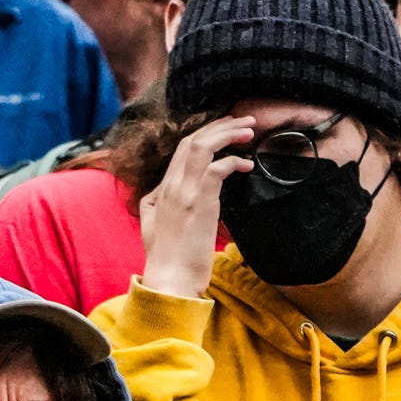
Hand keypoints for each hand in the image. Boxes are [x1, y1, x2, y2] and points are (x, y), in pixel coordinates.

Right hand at [137, 117, 253, 300]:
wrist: (169, 279)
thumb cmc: (166, 257)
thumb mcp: (151, 222)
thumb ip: (155, 201)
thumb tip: (162, 189)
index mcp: (162, 188)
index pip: (182, 148)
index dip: (206, 132)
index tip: (226, 127)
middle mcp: (171, 185)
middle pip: (193, 140)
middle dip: (220, 126)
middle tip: (244, 121)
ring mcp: (184, 193)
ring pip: (203, 147)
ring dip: (228, 134)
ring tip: (249, 130)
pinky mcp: (200, 203)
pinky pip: (216, 169)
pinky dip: (233, 161)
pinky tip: (247, 164)